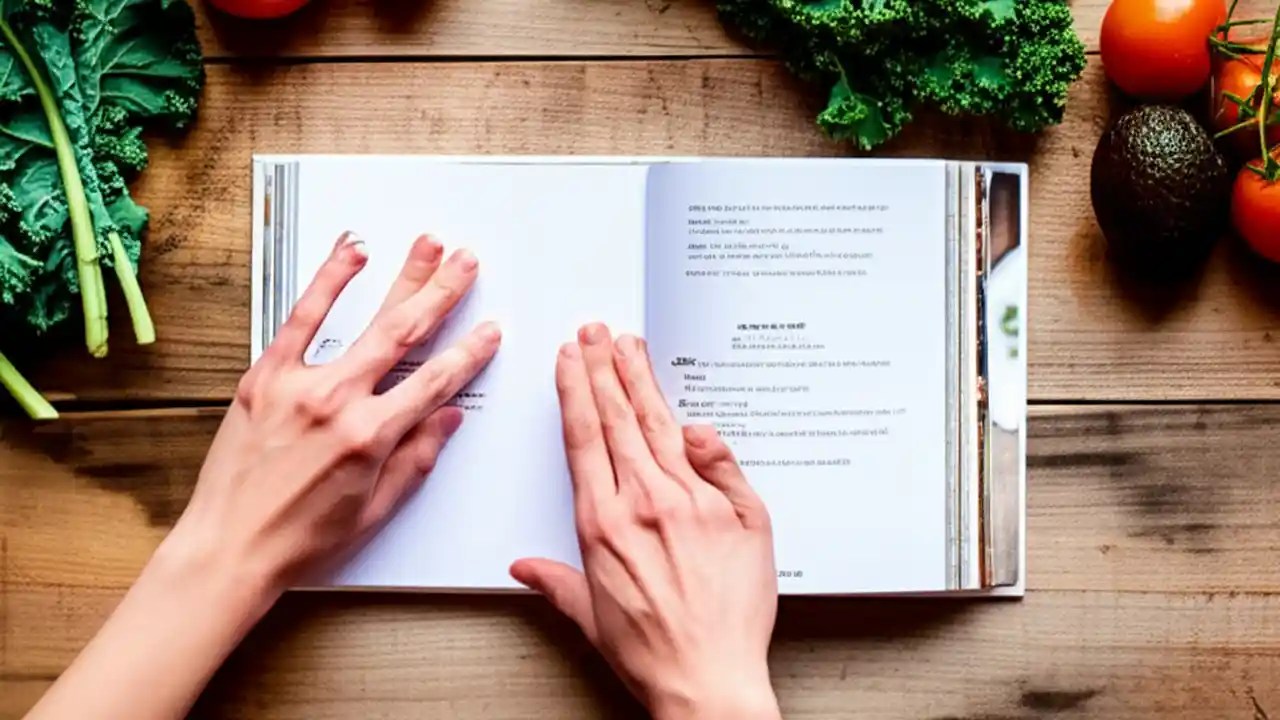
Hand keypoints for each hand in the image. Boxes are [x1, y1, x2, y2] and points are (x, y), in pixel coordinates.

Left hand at [26, 232, 499, 719]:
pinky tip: (350, 255)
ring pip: (363, 320)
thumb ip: (415, 459)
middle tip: (466, 262)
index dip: (468, 353)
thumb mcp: (374, 511)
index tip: (488, 331)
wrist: (226, 549)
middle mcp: (337, 401)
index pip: (434, 383)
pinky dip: (326, 283)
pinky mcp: (264, 377)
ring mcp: (299, 384)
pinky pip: (300, 319)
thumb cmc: (297, 541)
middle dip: (443, 294)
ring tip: (426, 247)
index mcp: (369, 437)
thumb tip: (448, 417)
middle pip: (405, 335)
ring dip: (401, 279)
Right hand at [511, 324, 780, 719]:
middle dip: (605, 369)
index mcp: (601, 524)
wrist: (708, 681)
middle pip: (620, 420)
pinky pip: (717, 461)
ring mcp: (692, 504)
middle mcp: (644, 504)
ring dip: (644, 384)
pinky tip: (685, 407)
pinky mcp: (734, 513)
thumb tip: (524, 566)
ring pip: (662, 429)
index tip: (570, 359)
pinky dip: (699, 432)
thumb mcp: (590, 618)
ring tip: (631, 348)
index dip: (577, 391)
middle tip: (596, 332)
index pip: (585, 438)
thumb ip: (557, 582)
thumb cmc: (651, 655)